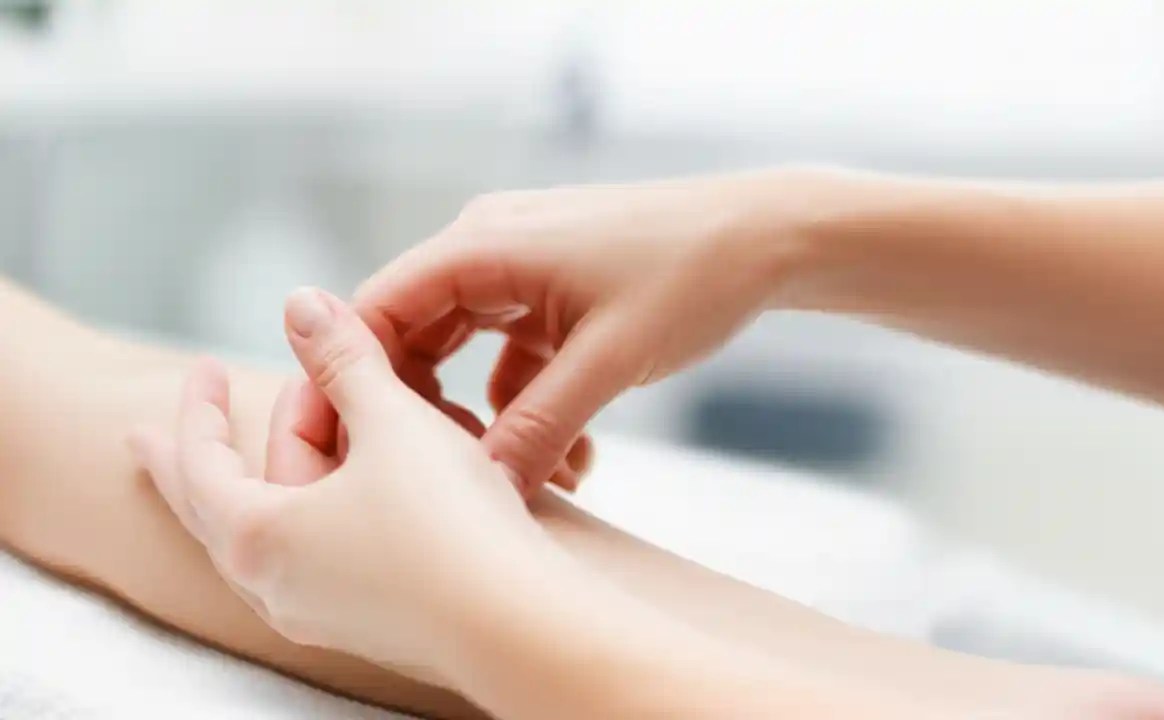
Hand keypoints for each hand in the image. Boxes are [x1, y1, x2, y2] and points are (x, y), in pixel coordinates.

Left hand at [128, 288, 548, 680]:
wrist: (521, 626)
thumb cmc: (448, 523)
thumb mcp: (393, 423)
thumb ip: (345, 360)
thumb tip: (302, 303)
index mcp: (260, 538)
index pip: (200, 464)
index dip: (197, 407)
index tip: (200, 365)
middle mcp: (280, 587)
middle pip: (220, 510)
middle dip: (193, 462)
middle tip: (148, 439)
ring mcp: (326, 613)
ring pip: (277, 534)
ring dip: (272, 483)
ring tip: (255, 463)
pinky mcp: (376, 622)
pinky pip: (324, 554)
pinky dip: (321, 509)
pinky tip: (339, 497)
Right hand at [354, 169, 814, 493]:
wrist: (766, 238)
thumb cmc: (691, 276)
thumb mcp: (609, 362)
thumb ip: (537, 427)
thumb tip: (482, 491)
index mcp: (482, 245)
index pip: (376, 310)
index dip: (348, 379)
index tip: (346, 450)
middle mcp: (487, 249)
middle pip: (412, 337)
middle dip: (422, 414)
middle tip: (434, 485)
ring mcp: (520, 271)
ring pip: (463, 356)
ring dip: (486, 421)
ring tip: (519, 482)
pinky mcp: (552, 295)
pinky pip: (512, 359)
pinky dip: (528, 408)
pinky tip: (574, 462)